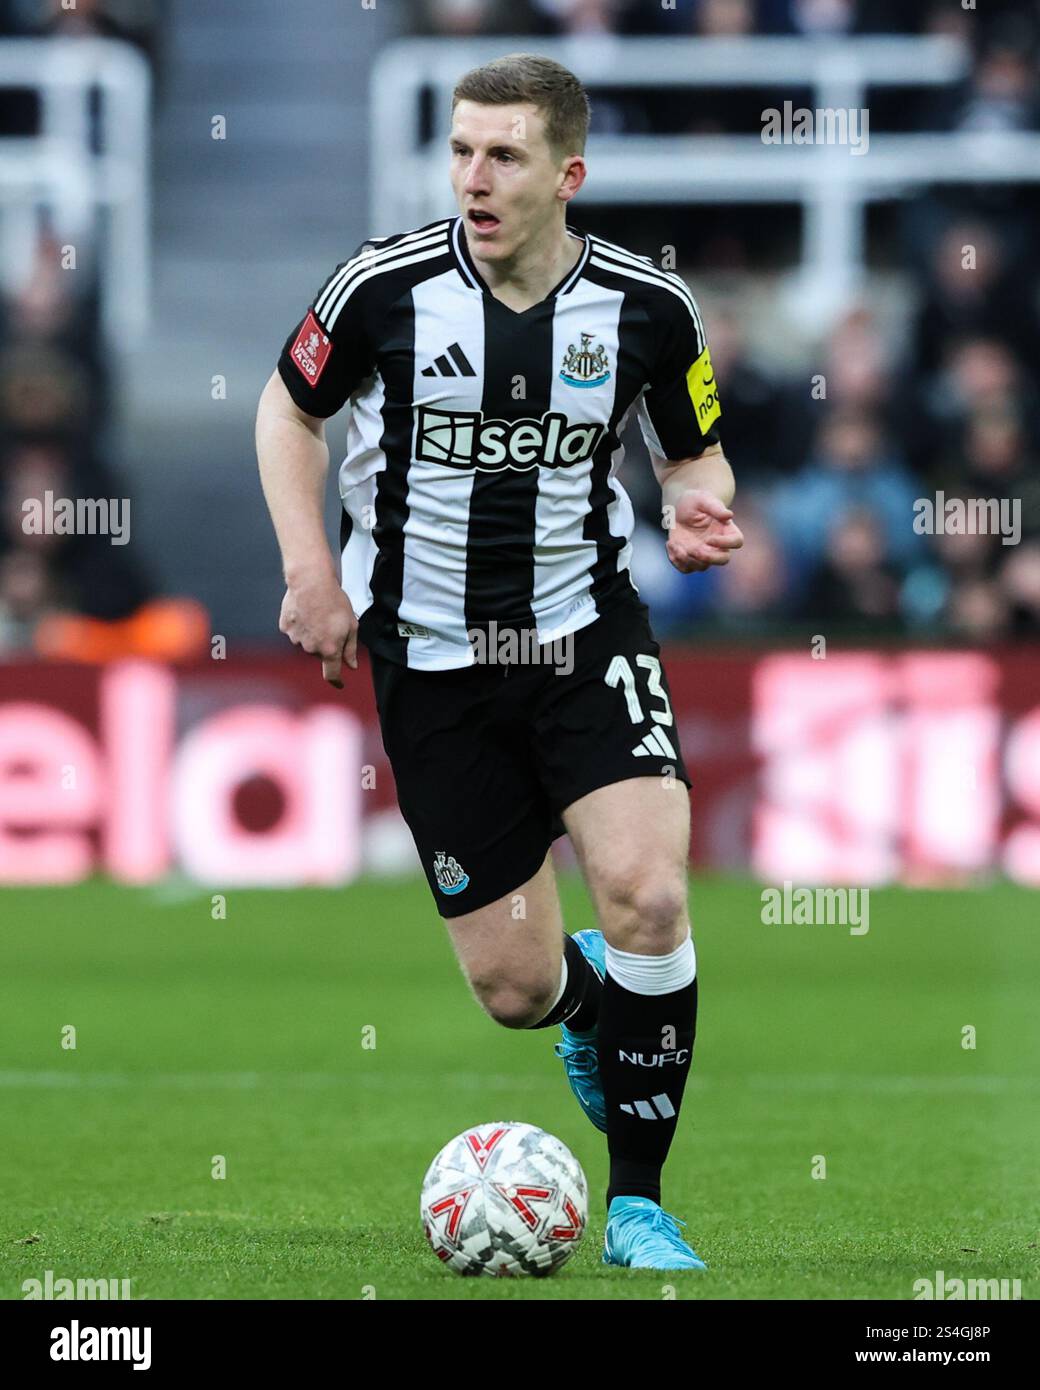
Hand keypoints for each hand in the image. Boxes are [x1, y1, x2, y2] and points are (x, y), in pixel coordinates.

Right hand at [278, 570, 357, 687]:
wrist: (311, 582)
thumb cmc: (334, 602)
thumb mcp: (351, 625)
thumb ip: (350, 649)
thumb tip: (351, 666)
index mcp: (329, 650)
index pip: (332, 674)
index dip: (337, 681)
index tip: (340, 683)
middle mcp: (310, 648)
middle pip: (320, 653)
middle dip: (326, 644)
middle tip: (331, 623)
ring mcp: (296, 638)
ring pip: (306, 642)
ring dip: (313, 633)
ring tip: (318, 613)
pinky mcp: (285, 627)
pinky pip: (295, 631)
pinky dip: (300, 624)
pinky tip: (306, 610)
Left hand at [665, 488, 743, 573]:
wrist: (678, 508)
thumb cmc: (694, 501)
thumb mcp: (703, 500)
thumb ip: (715, 507)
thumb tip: (729, 515)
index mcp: (726, 530)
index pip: (736, 541)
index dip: (725, 543)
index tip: (710, 539)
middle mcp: (718, 545)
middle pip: (724, 560)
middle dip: (709, 558)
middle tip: (694, 549)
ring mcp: (704, 553)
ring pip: (702, 566)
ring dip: (687, 558)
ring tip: (675, 543)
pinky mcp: (689, 558)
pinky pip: (685, 568)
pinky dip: (676, 560)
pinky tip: (670, 544)